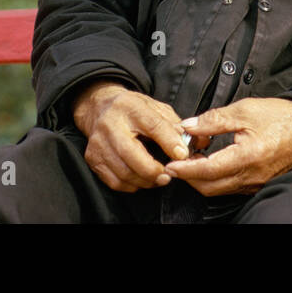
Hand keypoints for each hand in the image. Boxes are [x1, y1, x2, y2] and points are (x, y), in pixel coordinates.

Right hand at [71, 80, 189, 192]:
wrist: (100, 108)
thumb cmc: (134, 110)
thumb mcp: (157, 108)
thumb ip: (177, 126)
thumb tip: (199, 142)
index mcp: (132, 107)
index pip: (153, 125)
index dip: (169, 141)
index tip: (183, 155)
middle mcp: (111, 124)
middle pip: (132, 153)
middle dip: (153, 169)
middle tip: (169, 175)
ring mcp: (99, 143)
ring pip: (123, 171)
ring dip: (145, 180)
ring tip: (159, 178)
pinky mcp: (92, 158)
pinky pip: (114, 181)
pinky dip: (131, 185)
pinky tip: (142, 179)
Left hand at [163, 97, 291, 196]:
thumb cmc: (283, 117)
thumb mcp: (245, 110)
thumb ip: (214, 119)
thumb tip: (188, 126)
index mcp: (247, 156)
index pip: (206, 171)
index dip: (184, 169)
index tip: (170, 164)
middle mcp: (250, 176)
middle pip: (208, 187)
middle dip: (188, 177)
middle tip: (177, 162)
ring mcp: (255, 183)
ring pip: (218, 190)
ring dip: (201, 179)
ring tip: (192, 161)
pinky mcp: (258, 184)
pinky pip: (231, 188)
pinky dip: (216, 179)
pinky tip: (212, 165)